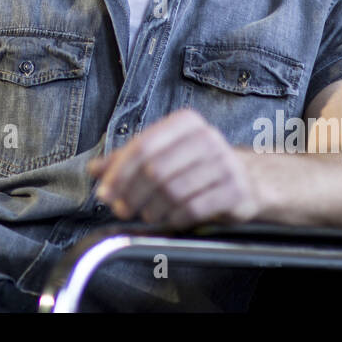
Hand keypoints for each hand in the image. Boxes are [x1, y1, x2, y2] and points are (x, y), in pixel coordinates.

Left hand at [86, 108, 262, 228]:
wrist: (248, 180)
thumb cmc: (198, 166)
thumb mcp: (164, 154)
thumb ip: (128, 159)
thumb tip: (94, 169)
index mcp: (185, 123)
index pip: (142, 146)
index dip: (119, 172)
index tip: (105, 192)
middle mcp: (207, 138)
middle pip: (155, 170)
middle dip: (132, 194)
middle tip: (121, 209)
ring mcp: (224, 163)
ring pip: (173, 191)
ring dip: (152, 209)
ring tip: (146, 214)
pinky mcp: (235, 190)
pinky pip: (194, 208)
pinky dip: (175, 218)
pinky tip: (169, 219)